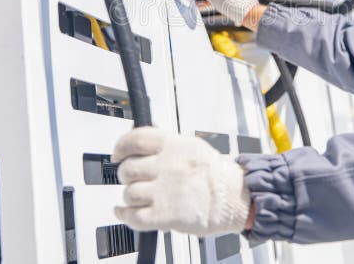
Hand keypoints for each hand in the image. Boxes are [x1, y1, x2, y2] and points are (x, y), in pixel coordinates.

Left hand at [112, 127, 250, 235]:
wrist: (235, 197)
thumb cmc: (213, 174)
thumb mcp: (191, 146)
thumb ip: (164, 142)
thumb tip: (137, 136)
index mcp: (174, 146)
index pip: (136, 139)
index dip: (121, 146)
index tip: (118, 154)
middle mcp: (169, 166)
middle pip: (128, 168)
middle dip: (127, 175)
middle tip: (133, 178)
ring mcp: (167, 191)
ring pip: (130, 193)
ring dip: (130, 197)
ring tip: (139, 197)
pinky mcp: (167, 215)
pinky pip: (134, 217)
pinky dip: (125, 215)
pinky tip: (125, 212)